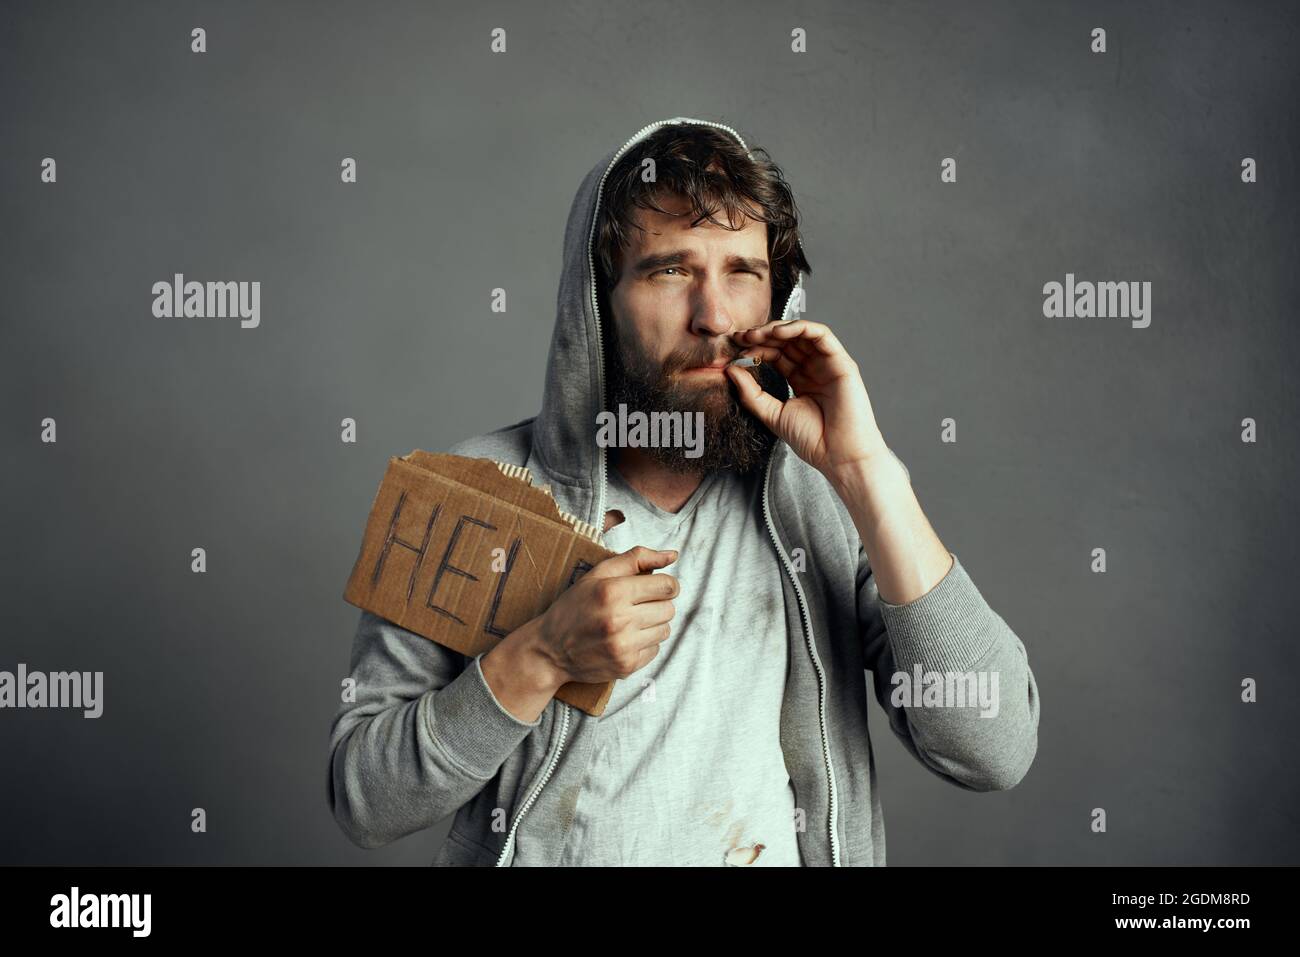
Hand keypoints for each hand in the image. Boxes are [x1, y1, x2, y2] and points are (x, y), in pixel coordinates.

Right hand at [532, 545, 678, 685]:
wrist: (550, 650)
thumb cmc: (574, 607)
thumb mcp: (597, 574)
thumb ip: (636, 558)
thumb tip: (672, 555)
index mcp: (613, 592)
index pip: (667, 586)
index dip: (666, 584)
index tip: (656, 587)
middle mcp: (620, 620)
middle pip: (669, 609)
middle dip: (658, 604)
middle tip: (638, 605)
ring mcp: (624, 647)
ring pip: (665, 630)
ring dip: (653, 624)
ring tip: (631, 622)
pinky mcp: (627, 666)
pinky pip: (656, 650)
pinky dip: (645, 644)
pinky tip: (626, 639)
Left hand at [725, 318, 889, 483]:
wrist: (839, 455)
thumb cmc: (813, 440)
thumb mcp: (772, 414)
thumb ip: (751, 393)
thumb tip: (730, 369)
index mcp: (800, 380)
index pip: (776, 355)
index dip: (756, 348)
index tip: (735, 348)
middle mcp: (814, 369)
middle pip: (787, 342)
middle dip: (763, 336)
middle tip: (741, 337)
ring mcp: (828, 364)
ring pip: (802, 334)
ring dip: (778, 329)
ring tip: (756, 333)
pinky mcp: (841, 362)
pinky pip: (821, 335)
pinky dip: (800, 328)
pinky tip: (779, 332)